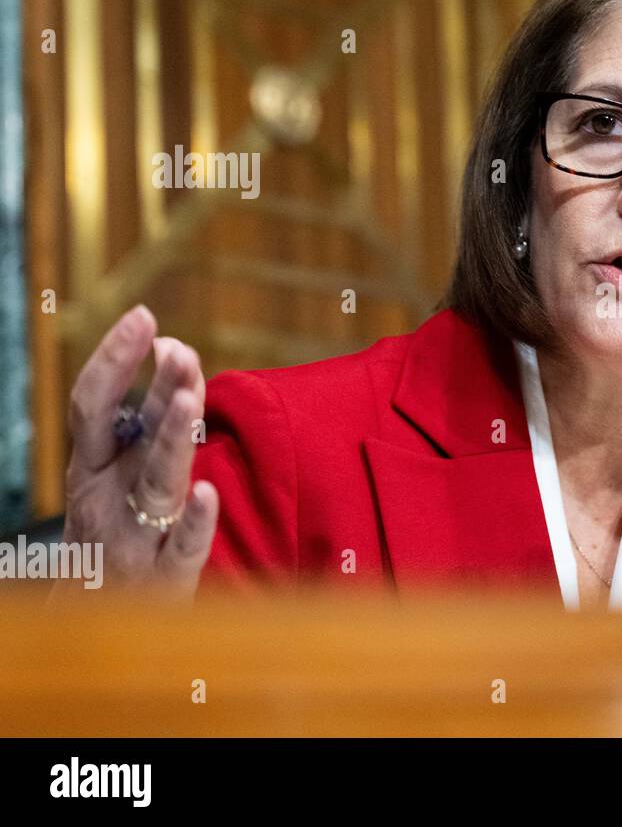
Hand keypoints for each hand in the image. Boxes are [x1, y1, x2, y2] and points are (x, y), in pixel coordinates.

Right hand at [53, 305, 218, 602]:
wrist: (99, 625)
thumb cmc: (119, 531)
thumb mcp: (119, 475)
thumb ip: (146, 416)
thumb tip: (174, 346)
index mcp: (92, 469)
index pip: (94, 405)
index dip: (114, 358)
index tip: (144, 315)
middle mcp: (105, 499)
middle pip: (129, 437)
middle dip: (154, 392)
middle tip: (180, 351)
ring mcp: (134, 539)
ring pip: (156, 485)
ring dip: (171, 441)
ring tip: (189, 400)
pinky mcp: (166, 581)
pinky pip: (183, 550)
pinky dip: (195, 524)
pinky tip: (209, 496)